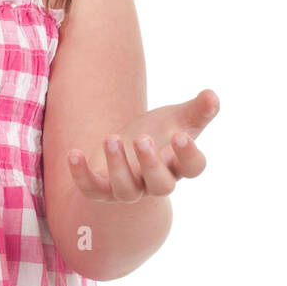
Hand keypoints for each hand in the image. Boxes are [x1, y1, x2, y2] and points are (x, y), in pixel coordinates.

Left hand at [67, 89, 218, 202]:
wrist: (126, 146)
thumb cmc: (159, 132)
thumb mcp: (177, 118)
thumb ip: (197, 110)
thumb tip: (212, 95)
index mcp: (178, 165)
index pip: (193, 168)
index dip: (189, 155)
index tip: (180, 135)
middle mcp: (155, 182)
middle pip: (161, 186)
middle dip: (151, 164)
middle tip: (142, 138)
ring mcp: (129, 188)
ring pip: (126, 190)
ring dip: (118, 166)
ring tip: (112, 137)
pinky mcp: (102, 189)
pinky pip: (91, 190)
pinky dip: (81, 174)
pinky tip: (74, 153)